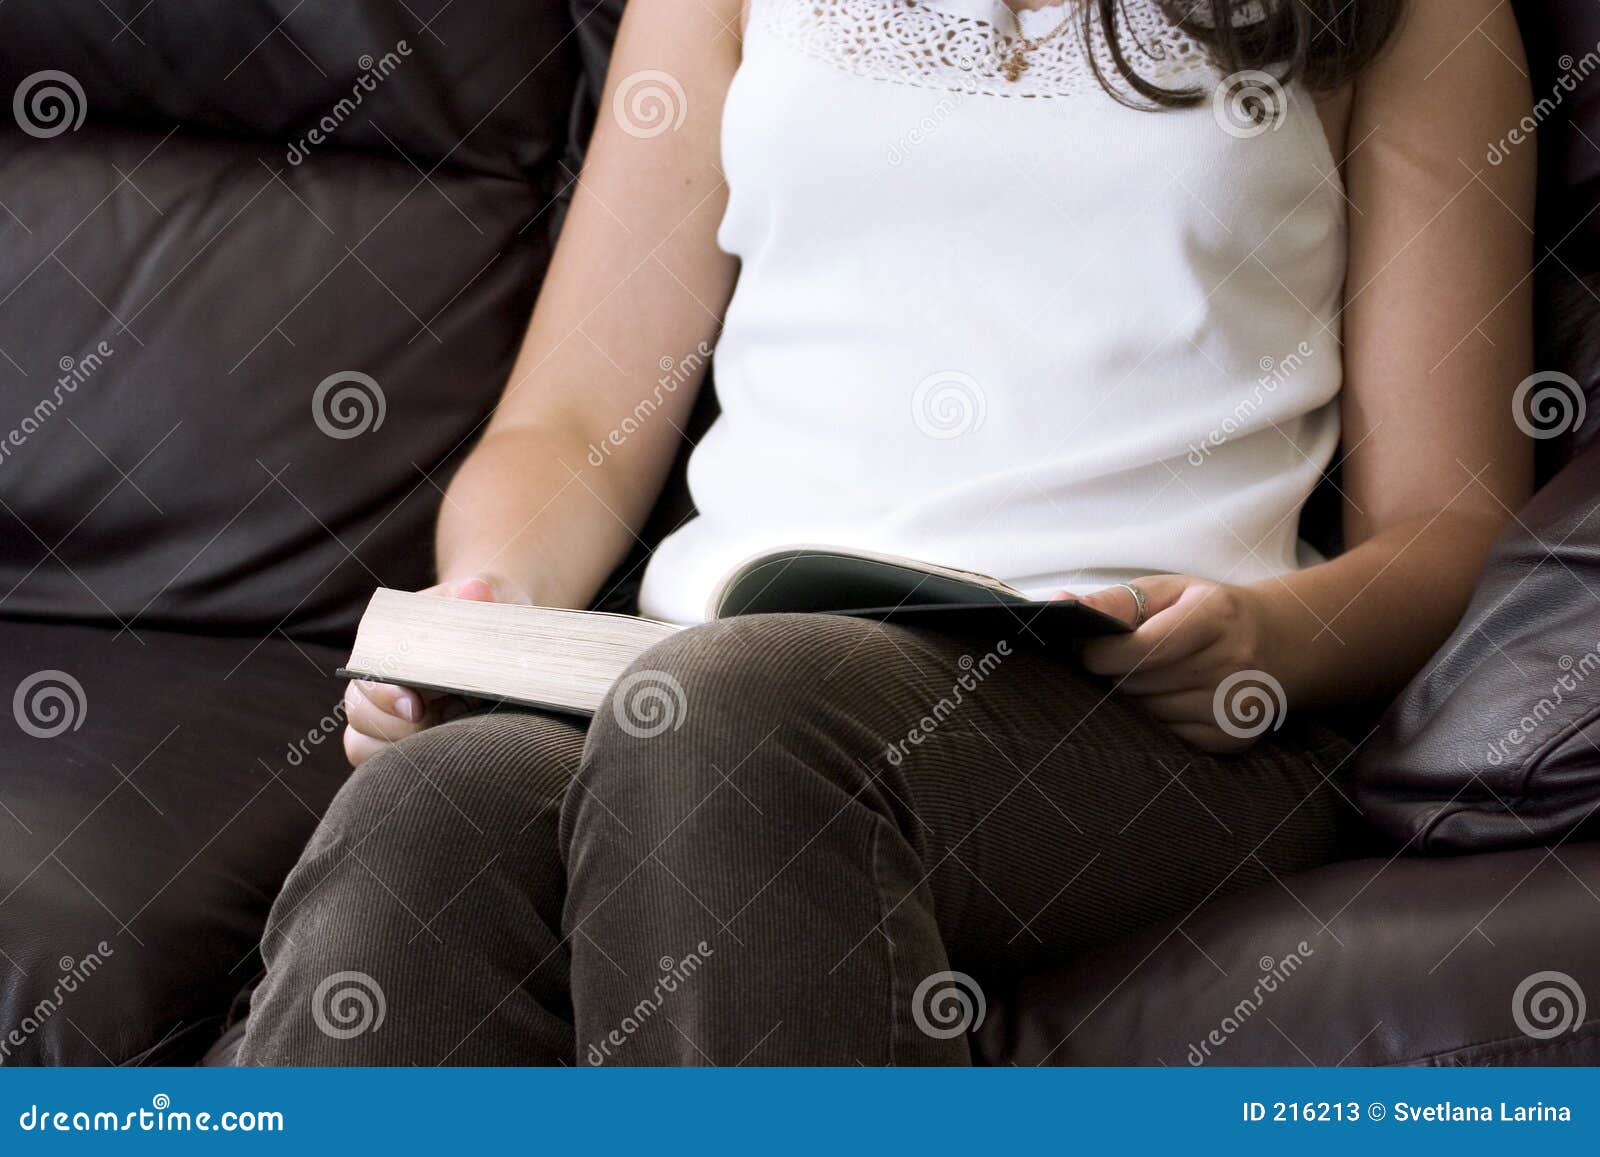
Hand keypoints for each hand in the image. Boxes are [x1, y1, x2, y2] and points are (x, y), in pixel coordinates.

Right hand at [341, 573, 532, 767]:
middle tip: (444, 730)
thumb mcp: (492, 596)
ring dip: (403, 752)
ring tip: (453, 743)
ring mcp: (388, 715)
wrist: (498, 636)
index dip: (385, 694)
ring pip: (364, 746)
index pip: (367, 673)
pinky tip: (449, 763)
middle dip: (396, 729)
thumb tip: (474, 592)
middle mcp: (378, 679)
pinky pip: (386, 767)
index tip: (415, 707)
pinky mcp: (405, 742)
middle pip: (360, 715)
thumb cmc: (489, 615)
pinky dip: (410, 770)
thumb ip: (484, 592)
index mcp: (387, 642)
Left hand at [1071, 576, 1287, 753]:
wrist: (1274, 643)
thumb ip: (1112, 601)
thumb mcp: (1167, 591)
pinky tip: (1164, 701)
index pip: (1142, 649)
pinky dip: (1153, 725)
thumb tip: (1057, 602)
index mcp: (1214, 617)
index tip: (1085, 651)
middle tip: (1109, 666)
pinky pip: (1168, 740)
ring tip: (1139, 681)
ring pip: (1148, 716)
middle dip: (1111, 678)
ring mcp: (1235, 706)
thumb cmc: (1206, 612)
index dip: (1100, 655)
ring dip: (1129, 702)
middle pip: (1139, 685)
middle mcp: (1232, 663)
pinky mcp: (1233, 738)